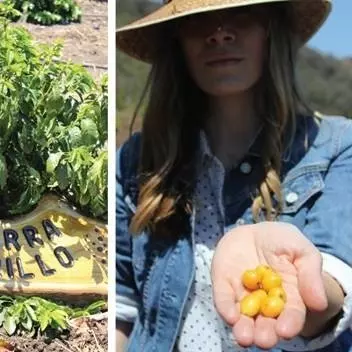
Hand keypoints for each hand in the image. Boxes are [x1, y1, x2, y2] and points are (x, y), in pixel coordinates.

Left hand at [211, 221, 327, 349]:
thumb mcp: (302, 250)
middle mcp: (265, 302)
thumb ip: (310, 273)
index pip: (291, 314)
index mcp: (289, 296)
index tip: (286, 330)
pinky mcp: (224, 286)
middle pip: (266, 323)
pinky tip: (230, 316)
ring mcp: (243, 295)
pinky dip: (225, 308)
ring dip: (243, 329)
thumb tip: (319, 303)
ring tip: (245, 337)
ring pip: (243, 317)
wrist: (254, 230)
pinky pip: (223, 299)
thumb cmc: (282, 241)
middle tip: (264, 339)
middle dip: (265, 333)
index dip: (290, 323)